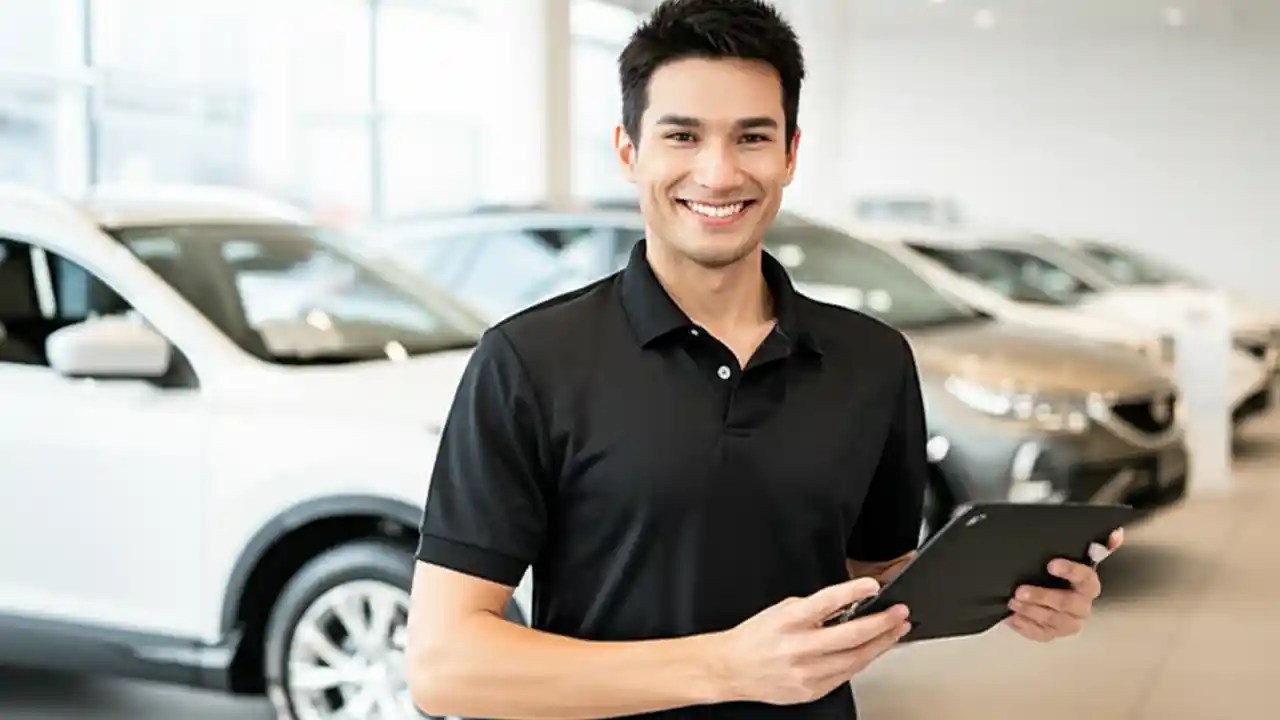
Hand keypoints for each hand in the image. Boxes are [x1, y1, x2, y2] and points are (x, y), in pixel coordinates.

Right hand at [713, 577, 911, 705]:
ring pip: (854, 659)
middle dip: (881, 623)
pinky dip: (862, 660)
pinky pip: (845, 675)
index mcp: (788, 621)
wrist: (732, 668)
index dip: (851, 592)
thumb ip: (813, 608)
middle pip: (849, 636)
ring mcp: (806, 672)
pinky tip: (873, 651)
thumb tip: (846, 604)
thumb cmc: (756, 638)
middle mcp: (798, 648)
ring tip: (896, 631)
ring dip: (881, 643)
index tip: (871, 585)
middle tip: (899, 612)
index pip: (825, 603)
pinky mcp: (811, 690)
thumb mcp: (781, 610)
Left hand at [1005, 527, 1123, 641]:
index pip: (1086, 578)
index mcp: (1089, 586)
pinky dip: (1025, 626)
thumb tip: (1116, 533)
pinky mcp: (1053, 634)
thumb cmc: (1062, 575)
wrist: (1053, 594)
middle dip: (1042, 597)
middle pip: (1066, 604)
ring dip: (1031, 611)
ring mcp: (1068, 623)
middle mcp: (1082, 606)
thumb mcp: (1074, 557)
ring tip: (1014, 601)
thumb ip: (1096, 546)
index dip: (1070, 571)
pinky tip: (1013, 617)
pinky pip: (1040, 634)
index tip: (1052, 564)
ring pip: (1052, 621)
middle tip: (1021, 591)